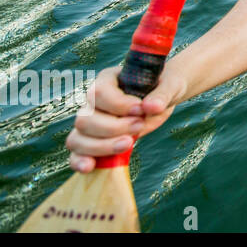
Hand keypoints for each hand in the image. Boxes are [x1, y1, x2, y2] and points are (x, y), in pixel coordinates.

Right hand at [65, 65, 186, 172]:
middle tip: (139, 125)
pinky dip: (81, 161)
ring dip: (102, 146)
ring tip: (128, 144)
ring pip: (78, 138)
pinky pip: (77, 153)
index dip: (119, 105)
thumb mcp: (169, 86)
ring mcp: (90, 122)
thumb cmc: (163, 88)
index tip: (141, 110)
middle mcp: (93, 102)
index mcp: (108, 80)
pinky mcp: (92, 141)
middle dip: (113, 128)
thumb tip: (152, 106)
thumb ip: (162, 94)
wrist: (161, 100)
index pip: (99, 93)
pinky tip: (91, 167)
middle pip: (85, 120)